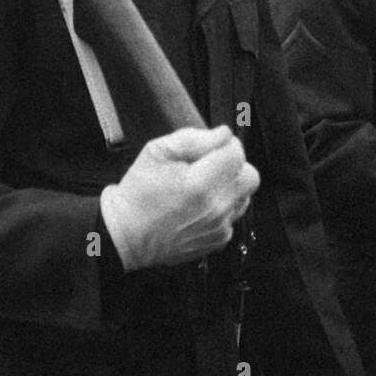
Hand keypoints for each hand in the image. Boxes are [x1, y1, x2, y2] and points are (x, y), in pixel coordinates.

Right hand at [99, 125, 258, 270]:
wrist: (125, 235)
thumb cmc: (138, 193)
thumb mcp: (157, 151)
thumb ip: (193, 138)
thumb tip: (223, 134)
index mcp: (199, 184)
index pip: (236, 154)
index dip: (226, 144)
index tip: (213, 146)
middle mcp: (215, 209)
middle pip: (250, 176)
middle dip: (234, 165)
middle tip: (211, 164)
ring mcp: (219, 228)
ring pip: (245, 196)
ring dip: (230, 187)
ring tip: (204, 186)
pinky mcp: (218, 240)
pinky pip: (234, 216)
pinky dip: (223, 207)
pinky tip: (200, 205)